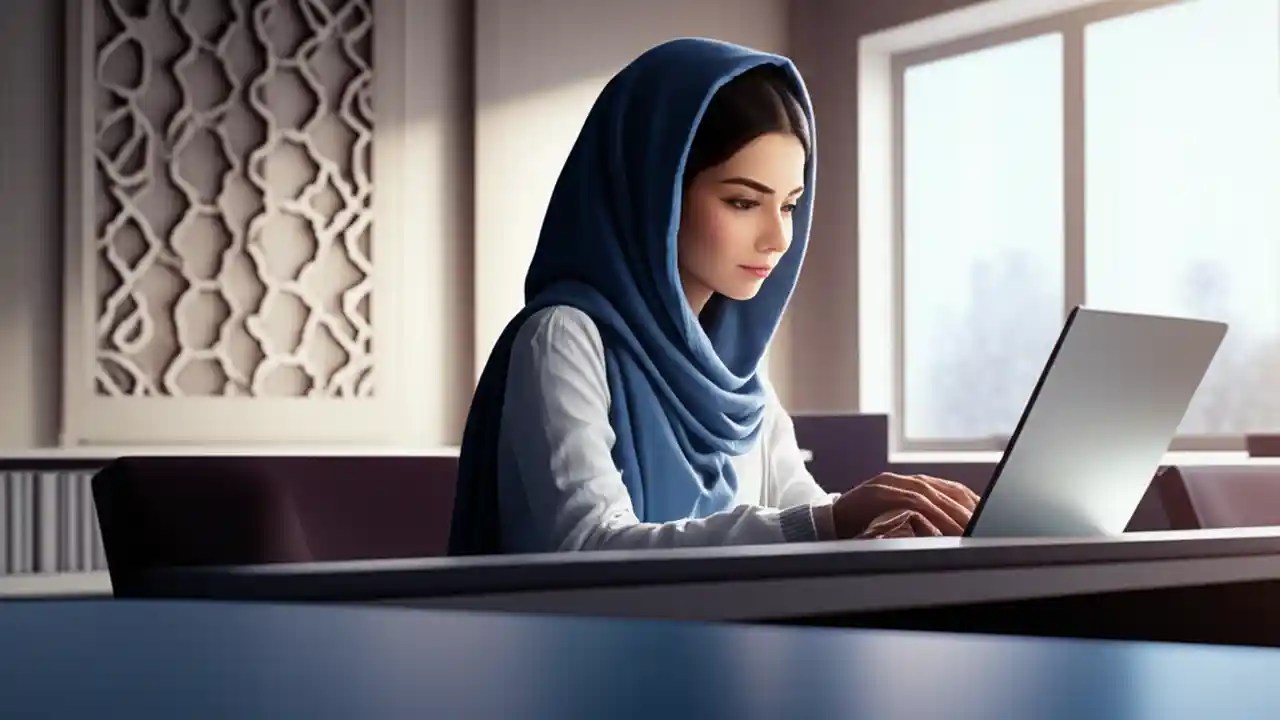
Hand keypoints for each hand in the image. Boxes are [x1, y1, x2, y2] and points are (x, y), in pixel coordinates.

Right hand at [831, 473, 979, 539]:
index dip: (972, 502)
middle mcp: (902, 480)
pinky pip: (913, 502)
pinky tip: (946, 528)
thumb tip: (949, 535)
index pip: (949, 490)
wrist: (823, 523)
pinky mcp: (879, 492)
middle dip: (970, 508)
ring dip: (954, 513)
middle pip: (946, 490)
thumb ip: (918, 522)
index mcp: (909, 485)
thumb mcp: (894, 523)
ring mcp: (890, 484)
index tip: (991, 516)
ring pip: (933, 495)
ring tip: (972, 529)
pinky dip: (933, 515)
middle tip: (989, 525)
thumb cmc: (859, 527)